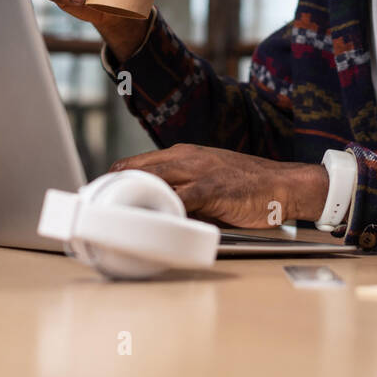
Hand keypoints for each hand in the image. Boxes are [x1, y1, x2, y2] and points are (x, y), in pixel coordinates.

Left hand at [110, 144, 329, 228]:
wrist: (283, 185)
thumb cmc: (247, 187)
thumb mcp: (207, 184)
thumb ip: (182, 195)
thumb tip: (157, 215)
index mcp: (183, 155)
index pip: (137, 163)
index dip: (115, 179)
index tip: (99, 196)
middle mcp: (186, 158)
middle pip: (137, 169)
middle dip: (113, 188)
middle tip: (93, 207)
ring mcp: (199, 171)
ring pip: (154, 179)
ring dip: (131, 197)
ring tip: (111, 214)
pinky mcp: (212, 188)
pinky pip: (179, 199)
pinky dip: (162, 210)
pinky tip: (150, 221)